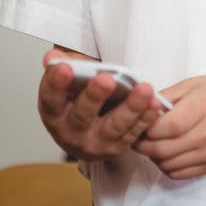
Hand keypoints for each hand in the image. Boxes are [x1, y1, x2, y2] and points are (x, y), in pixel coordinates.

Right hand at [38, 48, 162, 160]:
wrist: (86, 127)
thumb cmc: (76, 96)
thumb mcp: (66, 80)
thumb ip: (63, 65)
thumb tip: (53, 56)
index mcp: (54, 111)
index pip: (51, 98)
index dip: (56, 83)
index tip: (64, 67)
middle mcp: (70, 132)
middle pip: (82, 115)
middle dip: (95, 97)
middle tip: (106, 79)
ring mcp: (94, 143)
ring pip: (113, 127)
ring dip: (130, 108)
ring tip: (144, 90)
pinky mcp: (115, 148)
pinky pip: (132, 134)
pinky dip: (145, 119)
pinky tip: (154, 104)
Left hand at [133, 73, 205, 179]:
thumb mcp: (196, 83)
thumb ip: (169, 96)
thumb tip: (145, 107)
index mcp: (201, 108)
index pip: (163, 127)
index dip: (145, 126)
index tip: (139, 120)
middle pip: (161, 149)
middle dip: (142, 144)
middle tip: (138, 134)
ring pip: (168, 165)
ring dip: (153, 157)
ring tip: (153, 142)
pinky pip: (180, 174)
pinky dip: (167, 166)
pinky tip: (168, 152)